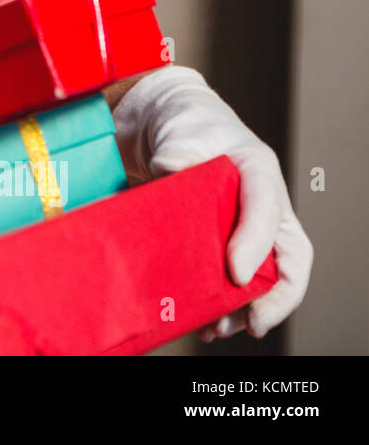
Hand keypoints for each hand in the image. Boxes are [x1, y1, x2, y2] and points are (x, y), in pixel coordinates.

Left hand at [112, 65, 312, 340]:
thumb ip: (176, 153)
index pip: (266, 209)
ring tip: (216, 329)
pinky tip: (202, 320)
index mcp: (257, 170)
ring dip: (246, 307)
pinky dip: (226, 302)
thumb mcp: (180, 131)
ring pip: (267, 275)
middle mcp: (262, 203)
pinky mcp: (224, 240)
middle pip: (287, 255)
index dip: (255, 244)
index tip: (234, 274)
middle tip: (247, 322)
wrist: (165, 125)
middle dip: (273, 296)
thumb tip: (170, 172)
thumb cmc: (184, 125)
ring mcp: (246, 225)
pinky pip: (238, 278)